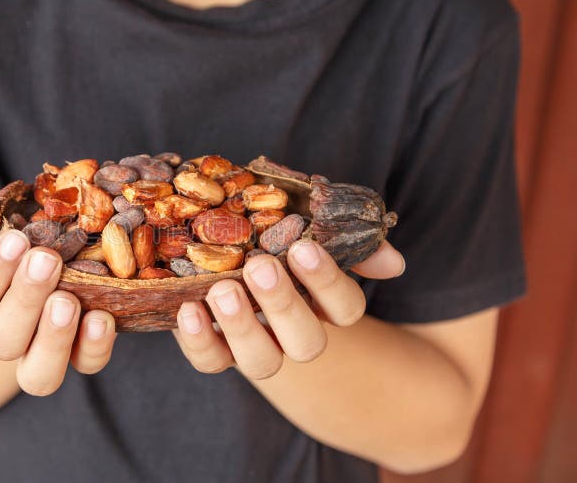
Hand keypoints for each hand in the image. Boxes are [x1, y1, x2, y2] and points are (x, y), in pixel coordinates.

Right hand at [0, 230, 115, 394]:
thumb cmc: (8, 244)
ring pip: (40, 375)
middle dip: (24, 299)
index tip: (15, 239)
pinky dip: (95, 346)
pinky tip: (101, 317)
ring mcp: (43, 351)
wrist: (49, 252)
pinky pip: (87, 365)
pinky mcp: (82, 353)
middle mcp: (5, 338)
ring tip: (67, 300)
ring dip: (54, 337)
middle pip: (2, 342)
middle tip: (46, 260)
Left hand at [173, 240, 404, 378]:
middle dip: (284, 306)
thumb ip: (344, 237)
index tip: (303, 247)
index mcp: (322, 301)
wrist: (214, 241)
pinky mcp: (213, 348)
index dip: (328, 282)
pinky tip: (190, 307)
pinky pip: (210, 361)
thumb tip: (394, 264)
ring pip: (262, 363)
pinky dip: (199, 340)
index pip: (346, 308)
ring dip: (243, 328)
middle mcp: (292, 331)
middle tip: (260, 267)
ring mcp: (253, 344)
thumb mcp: (304, 221)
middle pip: (307, 343)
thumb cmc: (268, 230)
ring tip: (223, 290)